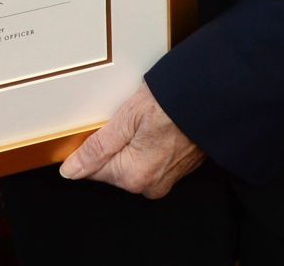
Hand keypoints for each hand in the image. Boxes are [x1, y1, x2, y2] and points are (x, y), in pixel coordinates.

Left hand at [59, 82, 203, 198]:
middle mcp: (150, 185)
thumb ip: (96, 149)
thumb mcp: (126, 119)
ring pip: (131, 163)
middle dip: (112, 144)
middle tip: (125, 118)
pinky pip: (150, 160)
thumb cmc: (172, 103)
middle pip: (113, 168)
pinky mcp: (177, 170)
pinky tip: (153, 125)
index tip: (98, 126)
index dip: (89, 146)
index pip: (93, 170)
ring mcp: (166, 180)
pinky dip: (146, 145)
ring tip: (142, 119)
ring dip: (129, 143)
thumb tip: (71, 170)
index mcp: (134, 176)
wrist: (212, 97)